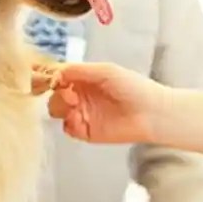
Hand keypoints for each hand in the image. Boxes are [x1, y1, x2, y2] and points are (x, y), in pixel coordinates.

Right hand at [46, 62, 167, 143]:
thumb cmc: (133, 87)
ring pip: (56, 110)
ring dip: (60, 106)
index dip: (51, 76)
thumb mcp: (105, 71)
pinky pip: (68, 128)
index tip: (52, 78)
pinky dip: (69, 123)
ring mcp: (82, 113)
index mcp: (84, 78)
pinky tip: (79, 119)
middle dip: (56, 93)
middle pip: (54, 93)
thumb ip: (79, 70)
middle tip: (69, 93)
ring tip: (74, 105)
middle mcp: (81, 94)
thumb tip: (56, 74)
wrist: (151, 113)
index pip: (59, 75)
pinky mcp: (86, 131)